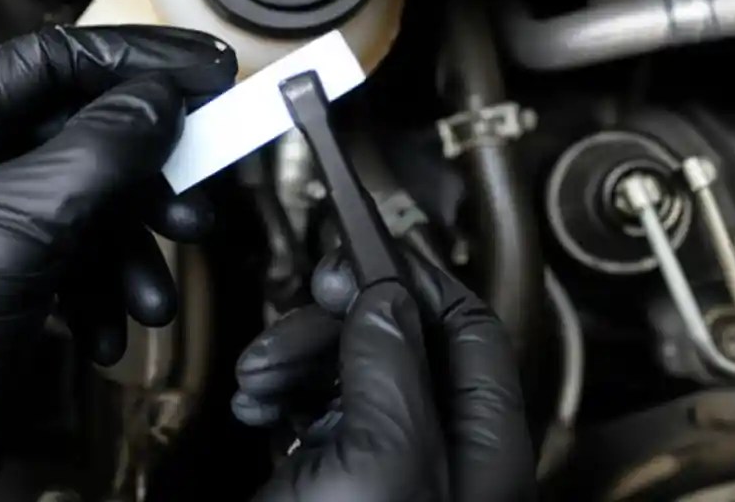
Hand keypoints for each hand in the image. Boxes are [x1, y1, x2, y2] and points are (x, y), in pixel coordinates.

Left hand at [0, 26, 235, 500]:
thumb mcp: (16, 227)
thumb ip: (98, 153)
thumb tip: (159, 101)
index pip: (53, 60)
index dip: (138, 60)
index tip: (209, 73)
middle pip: (84, 135)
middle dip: (145, 177)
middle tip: (197, 201)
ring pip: (91, 205)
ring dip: (132, 252)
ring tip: (152, 299)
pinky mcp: (8, 280)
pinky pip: (79, 262)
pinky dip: (104, 295)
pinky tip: (106, 335)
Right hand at [234, 248, 535, 500]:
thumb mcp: (379, 464)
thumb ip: (392, 374)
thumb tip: (387, 297)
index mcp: (481, 450)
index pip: (470, 329)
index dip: (413, 280)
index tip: (355, 254)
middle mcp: (441, 454)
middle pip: (398, 343)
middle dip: (331, 325)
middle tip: (285, 333)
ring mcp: (389, 469)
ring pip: (349, 373)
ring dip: (294, 359)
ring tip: (254, 378)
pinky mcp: (337, 482)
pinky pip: (315, 412)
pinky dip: (279, 396)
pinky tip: (253, 405)